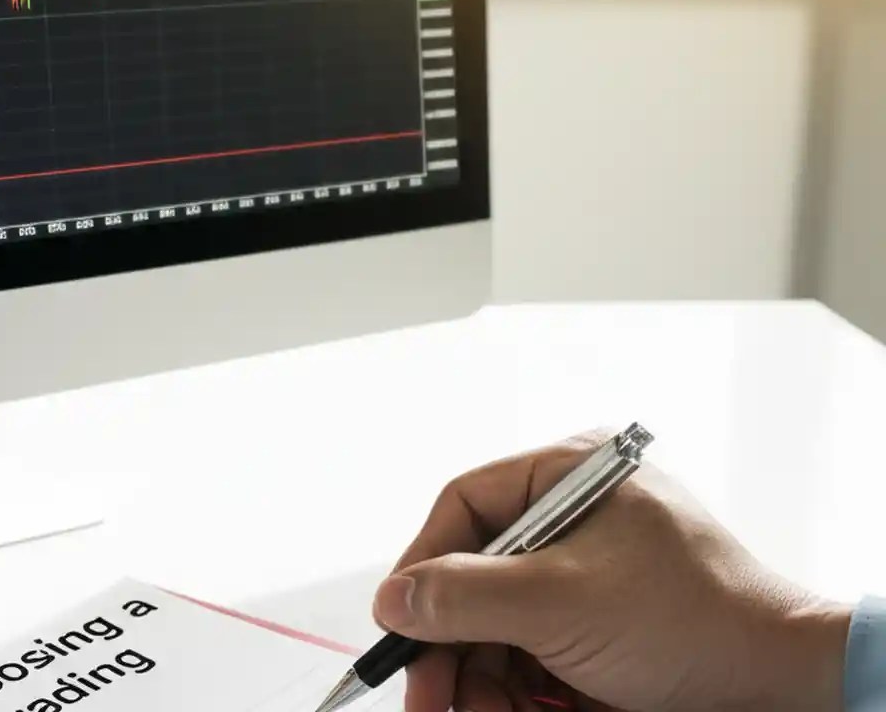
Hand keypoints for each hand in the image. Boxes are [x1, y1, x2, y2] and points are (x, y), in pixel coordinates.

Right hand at [372, 429, 853, 711]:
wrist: (775, 684)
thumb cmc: (693, 619)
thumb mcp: (560, 602)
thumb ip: (465, 597)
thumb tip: (392, 598)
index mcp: (569, 477)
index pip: (465, 505)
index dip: (422, 563)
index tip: (396, 620)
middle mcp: (570, 519)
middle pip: (473, 575)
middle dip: (447, 643)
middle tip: (426, 695)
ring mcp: (581, 574)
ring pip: (495, 624)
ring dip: (476, 677)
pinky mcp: (591, 625)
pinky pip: (527, 652)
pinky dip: (509, 690)